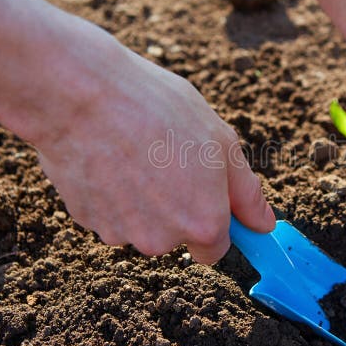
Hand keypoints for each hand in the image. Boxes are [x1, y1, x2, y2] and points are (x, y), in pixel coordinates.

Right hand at [35, 26, 275, 261]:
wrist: (82, 96)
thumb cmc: (157, 110)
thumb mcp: (221, 141)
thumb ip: (246, 192)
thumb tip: (263, 226)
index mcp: (202, 223)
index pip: (213, 250)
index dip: (212, 221)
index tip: (205, 196)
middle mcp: (161, 239)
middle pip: (174, 235)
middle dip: (175, 206)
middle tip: (167, 157)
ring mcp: (119, 232)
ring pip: (139, 223)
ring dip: (141, 198)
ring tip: (135, 150)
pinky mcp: (85, 219)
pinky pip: (107, 211)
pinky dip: (110, 191)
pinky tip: (108, 155)